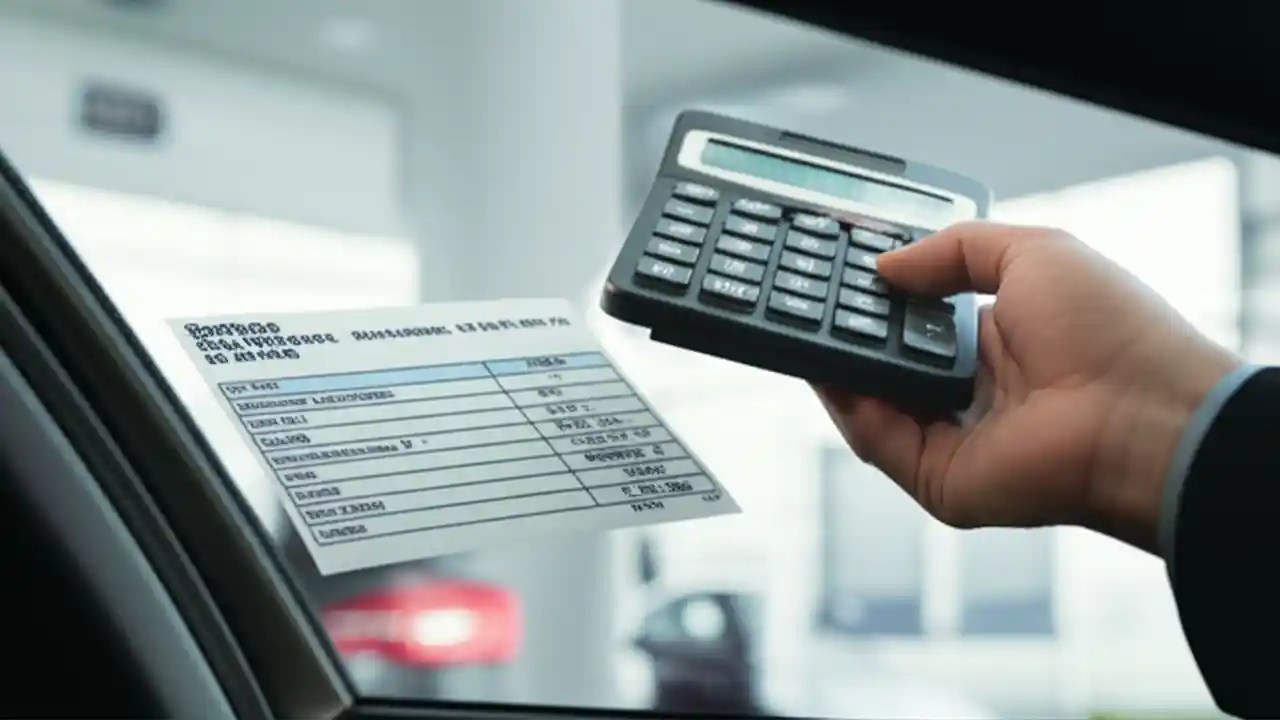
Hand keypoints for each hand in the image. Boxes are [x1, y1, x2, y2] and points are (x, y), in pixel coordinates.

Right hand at [815, 220, 1239, 553]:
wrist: (1142, 414)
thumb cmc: (1112, 333)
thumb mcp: (1032, 253)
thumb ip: (953, 249)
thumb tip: (887, 263)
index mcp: (1001, 342)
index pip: (922, 322)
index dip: (883, 298)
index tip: (847, 272)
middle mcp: (976, 394)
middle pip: (892, 365)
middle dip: (852, 332)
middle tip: (813, 296)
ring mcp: (956, 439)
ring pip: (876, 406)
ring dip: (841, 369)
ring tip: (808, 327)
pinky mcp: (941, 479)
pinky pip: (879, 443)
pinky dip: (850, 409)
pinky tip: (830, 372)